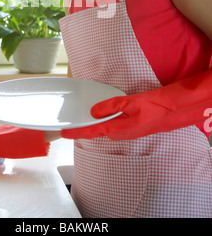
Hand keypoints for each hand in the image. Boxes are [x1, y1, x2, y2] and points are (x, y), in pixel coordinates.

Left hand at [62, 68, 211, 140]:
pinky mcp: (129, 127)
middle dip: (81, 129)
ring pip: (102, 128)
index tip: (63, 133)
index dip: (76, 132)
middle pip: (95, 131)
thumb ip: (110, 107)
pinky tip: (98, 116)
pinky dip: (101, 121)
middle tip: (68, 125)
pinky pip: (110, 125)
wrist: (172, 112)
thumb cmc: (154, 107)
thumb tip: (94, 111)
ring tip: (79, 121)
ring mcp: (124, 131)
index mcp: (117, 128)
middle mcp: (119, 133)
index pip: (91, 131)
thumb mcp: (130, 102)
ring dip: (91, 125)